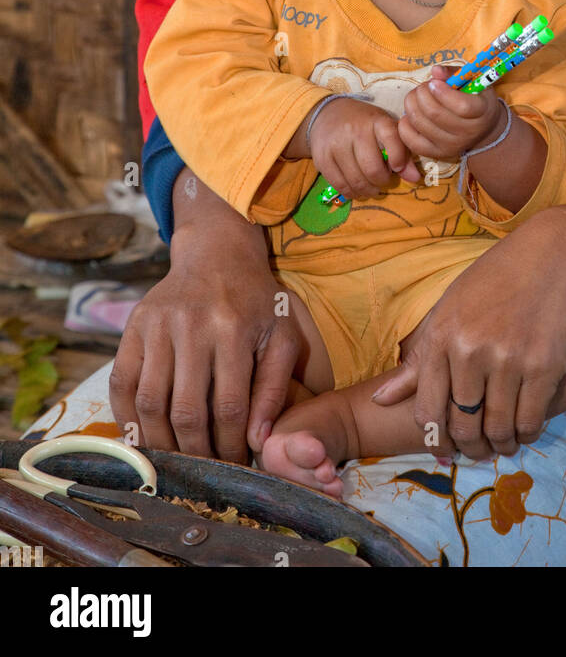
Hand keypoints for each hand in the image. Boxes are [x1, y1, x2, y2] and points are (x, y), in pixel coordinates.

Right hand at [110, 194, 302, 461]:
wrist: (217, 254)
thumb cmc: (257, 302)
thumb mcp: (281, 336)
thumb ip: (273, 388)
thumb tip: (257, 441)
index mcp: (233, 329)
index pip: (229, 407)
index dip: (230, 446)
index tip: (235, 467)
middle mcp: (191, 326)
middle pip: (186, 411)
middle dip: (196, 453)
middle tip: (204, 474)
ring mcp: (157, 325)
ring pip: (150, 403)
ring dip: (161, 443)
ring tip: (176, 463)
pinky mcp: (133, 326)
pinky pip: (121, 383)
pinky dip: (126, 418)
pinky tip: (142, 438)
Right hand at [308, 96, 421, 199]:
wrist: (326, 114)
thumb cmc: (363, 124)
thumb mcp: (385, 129)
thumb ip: (402, 152)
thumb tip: (415, 178)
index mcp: (376, 120)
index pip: (392, 140)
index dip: (399, 159)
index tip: (396, 167)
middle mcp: (355, 130)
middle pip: (372, 169)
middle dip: (382, 182)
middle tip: (383, 181)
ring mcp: (336, 144)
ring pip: (356, 180)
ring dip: (368, 190)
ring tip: (371, 188)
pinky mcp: (322, 157)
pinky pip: (339, 184)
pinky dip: (351, 192)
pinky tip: (356, 189)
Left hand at [371, 206, 565, 459]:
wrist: (557, 253)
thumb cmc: (498, 278)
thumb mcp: (450, 308)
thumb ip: (419, 358)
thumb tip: (379, 399)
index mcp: (441, 336)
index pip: (426, 411)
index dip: (436, 439)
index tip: (447, 447)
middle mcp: (469, 350)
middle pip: (462, 425)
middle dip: (470, 447)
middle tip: (480, 450)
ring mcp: (507, 360)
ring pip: (498, 428)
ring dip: (501, 444)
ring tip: (504, 443)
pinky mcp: (544, 366)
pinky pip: (530, 420)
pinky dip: (527, 433)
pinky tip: (527, 429)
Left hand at [398, 65, 504, 161]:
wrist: (482, 129)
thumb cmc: (475, 98)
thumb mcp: (472, 81)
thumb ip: (454, 73)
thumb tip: (435, 71)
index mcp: (482, 112)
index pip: (462, 106)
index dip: (443, 92)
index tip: (434, 82)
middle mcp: (468, 133)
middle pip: (435, 113)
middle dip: (422, 93)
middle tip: (424, 86)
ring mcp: (451, 146)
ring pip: (420, 123)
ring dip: (412, 103)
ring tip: (417, 96)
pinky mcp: (435, 153)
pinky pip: (411, 139)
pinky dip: (405, 124)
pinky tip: (411, 113)